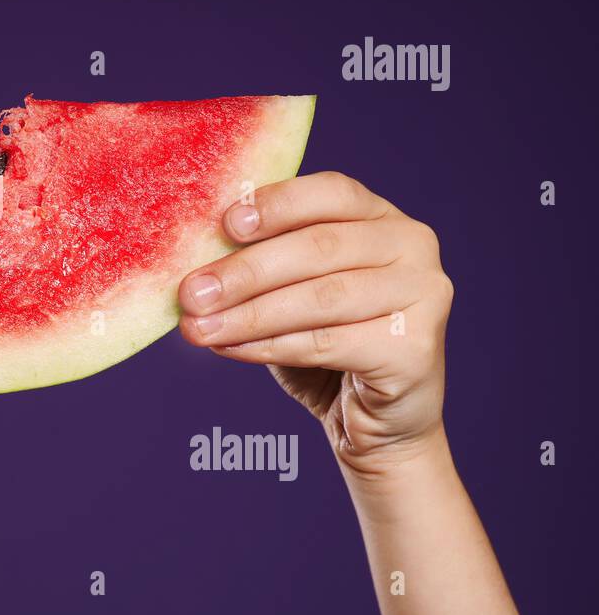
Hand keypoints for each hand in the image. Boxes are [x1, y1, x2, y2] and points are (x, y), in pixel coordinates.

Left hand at [177, 171, 453, 476]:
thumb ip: (262, 263)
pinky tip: (230, 348)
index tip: (226, 224)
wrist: (374, 422)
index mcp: (381, 216)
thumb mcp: (291, 291)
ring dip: (248, 314)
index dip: (278, 204)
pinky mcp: (415, 349)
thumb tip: (197, 260)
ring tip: (198, 328)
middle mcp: (412, 246)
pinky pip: (327, 343)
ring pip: (320, 298)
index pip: (332, 191)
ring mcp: (424, 295)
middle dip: (245, 271)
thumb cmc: (325, 344)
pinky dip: (269, 346)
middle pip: (319, 247)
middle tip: (191, 292)